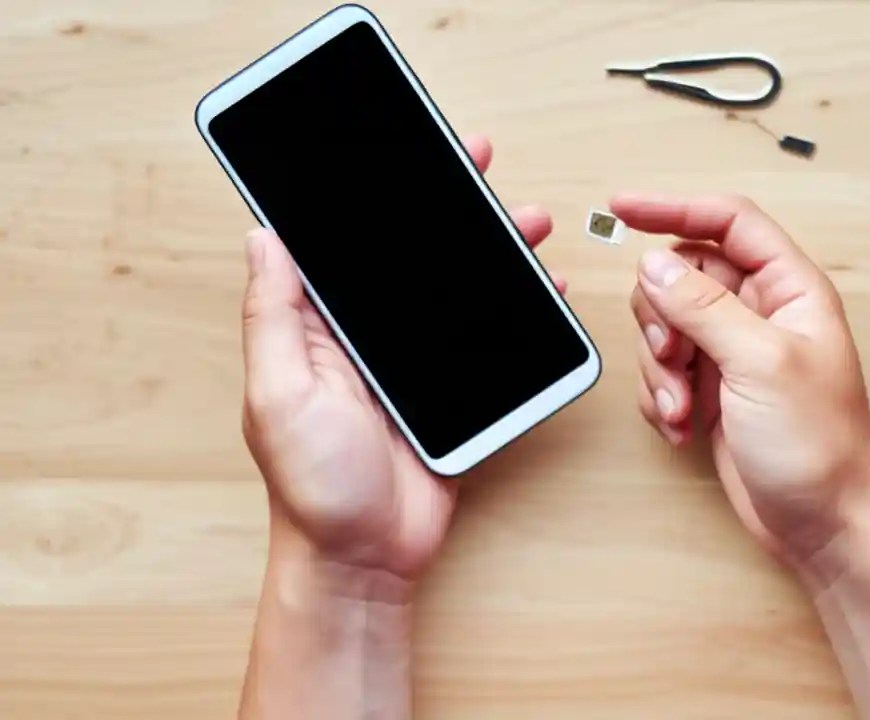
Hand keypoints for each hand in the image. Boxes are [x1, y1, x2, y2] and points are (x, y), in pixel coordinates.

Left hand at [242, 136, 563, 582]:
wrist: (364, 559)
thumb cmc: (312, 488)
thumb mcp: (279, 394)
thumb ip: (274, 316)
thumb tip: (264, 238)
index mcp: (320, 329)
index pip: (348, 246)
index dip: (375, 195)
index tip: (410, 153)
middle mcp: (367, 339)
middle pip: (414, 258)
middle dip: (452, 210)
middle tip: (484, 169)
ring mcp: (413, 366)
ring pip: (459, 292)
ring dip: (494, 253)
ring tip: (527, 223)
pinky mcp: (451, 394)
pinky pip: (488, 342)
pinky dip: (518, 314)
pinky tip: (541, 290)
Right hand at [617, 193, 869, 562]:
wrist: (825, 525)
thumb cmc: (821, 448)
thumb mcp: (760, 363)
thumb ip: (703, 305)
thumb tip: (655, 263)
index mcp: (790, 290)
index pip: (727, 222)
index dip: (674, 209)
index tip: (621, 210)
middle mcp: (761, 314)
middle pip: (682, 273)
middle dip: (661, 315)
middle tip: (673, 356)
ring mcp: (735, 353)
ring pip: (665, 325)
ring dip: (658, 367)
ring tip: (682, 406)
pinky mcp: (714, 390)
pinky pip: (663, 371)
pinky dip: (660, 397)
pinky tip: (683, 427)